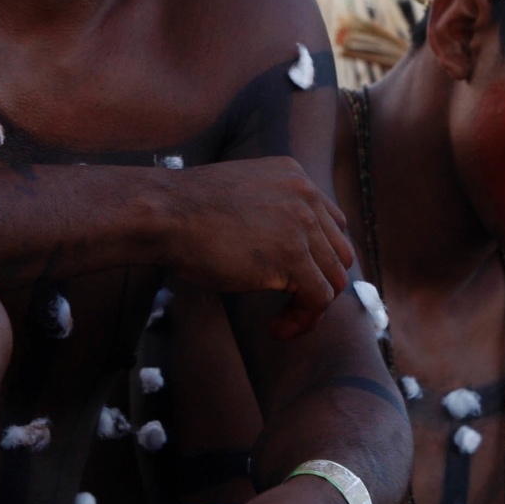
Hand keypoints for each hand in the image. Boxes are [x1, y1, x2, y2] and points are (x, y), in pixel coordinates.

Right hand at [154, 157, 355, 339]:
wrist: (165, 212)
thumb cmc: (185, 210)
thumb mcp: (239, 195)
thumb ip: (267, 209)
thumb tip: (276, 248)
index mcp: (294, 175)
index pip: (332, 222)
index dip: (319, 256)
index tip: (295, 278)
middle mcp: (306, 194)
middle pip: (339, 251)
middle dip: (319, 282)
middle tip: (291, 303)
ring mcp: (303, 224)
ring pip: (334, 277)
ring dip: (311, 306)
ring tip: (282, 321)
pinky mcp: (292, 256)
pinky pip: (319, 298)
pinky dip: (303, 320)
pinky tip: (277, 328)